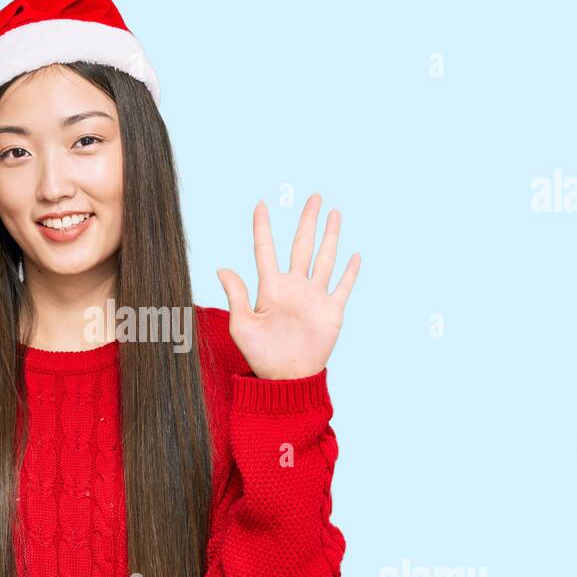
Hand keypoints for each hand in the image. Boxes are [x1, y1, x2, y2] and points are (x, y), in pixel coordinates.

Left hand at [216, 194, 360, 379]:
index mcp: (271, 288)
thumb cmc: (261, 355)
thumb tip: (221, 268)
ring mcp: (314, 297)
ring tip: (334, 213)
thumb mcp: (242, 325)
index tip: (261, 205)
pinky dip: (350, 272)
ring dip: (331, 236)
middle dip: (308, 221)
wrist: (287, 378)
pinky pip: (343, 287)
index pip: (266, 250)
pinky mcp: (331, 311)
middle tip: (313, 197)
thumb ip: (236, 296)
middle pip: (302, 245)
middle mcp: (294, 287)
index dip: (262, 228)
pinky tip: (355, 255)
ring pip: (324, 259)